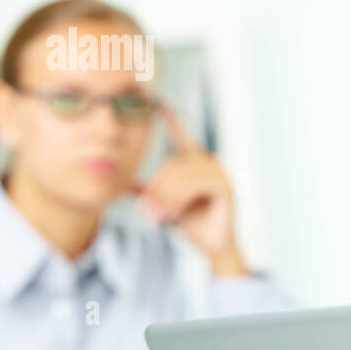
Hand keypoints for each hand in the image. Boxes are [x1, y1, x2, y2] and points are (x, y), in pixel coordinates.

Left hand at [135, 102, 249, 274]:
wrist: (212, 246)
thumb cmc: (191, 222)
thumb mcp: (163, 204)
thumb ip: (146, 191)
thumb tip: (123, 182)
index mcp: (196, 163)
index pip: (182, 137)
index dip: (172, 120)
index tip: (159, 103)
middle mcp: (210, 163)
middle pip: (174, 165)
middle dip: (156, 189)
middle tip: (144, 211)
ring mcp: (221, 173)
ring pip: (183, 175)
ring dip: (165, 196)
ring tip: (155, 216)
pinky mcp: (227, 187)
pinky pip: (197, 185)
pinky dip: (180, 199)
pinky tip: (173, 213)